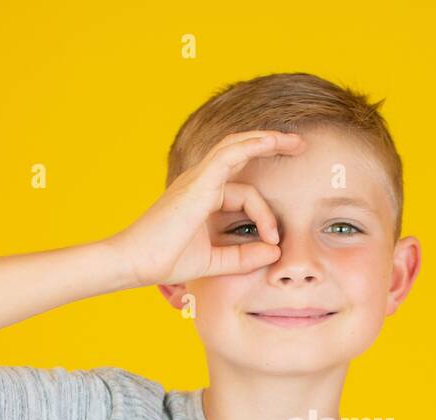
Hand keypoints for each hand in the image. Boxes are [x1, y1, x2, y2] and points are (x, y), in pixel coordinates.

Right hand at [107, 130, 304, 287]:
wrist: (136, 263)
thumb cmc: (167, 261)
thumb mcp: (216, 261)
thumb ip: (244, 257)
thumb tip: (275, 252)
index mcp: (204, 197)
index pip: (246, 196)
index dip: (266, 217)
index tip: (272, 243)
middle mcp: (201, 182)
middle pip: (242, 154)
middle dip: (272, 147)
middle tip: (299, 146)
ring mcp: (198, 179)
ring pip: (237, 147)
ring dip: (268, 140)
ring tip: (295, 142)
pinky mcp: (198, 182)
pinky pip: (229, 154)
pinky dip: (253, 145)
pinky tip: (273, 141)